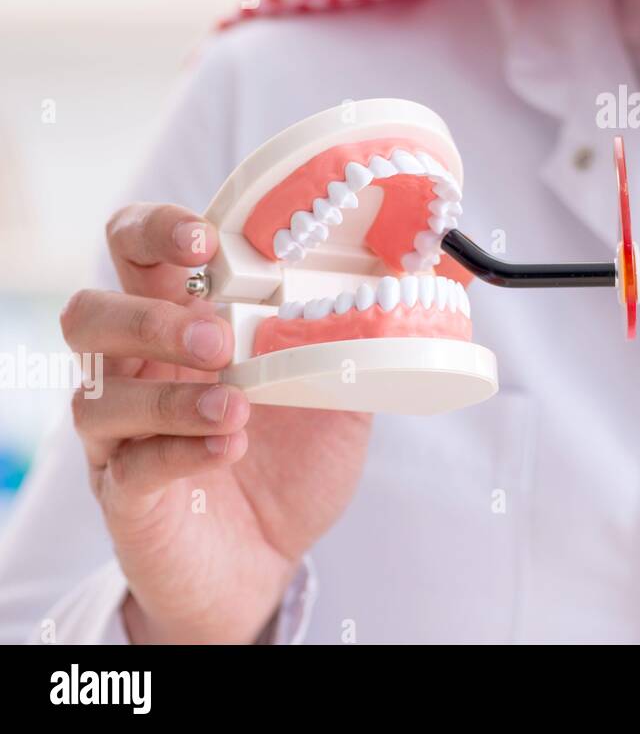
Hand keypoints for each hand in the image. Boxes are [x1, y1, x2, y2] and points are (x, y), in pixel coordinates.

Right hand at [61, 203, 372, 643]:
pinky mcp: (125, 494)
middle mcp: (138, 371)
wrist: (269, 559)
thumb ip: (348, 337)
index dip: (157, 230)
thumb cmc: (289, 460)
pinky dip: (182, 450)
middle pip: (91, 313)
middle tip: (217, 335)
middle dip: (150, 315)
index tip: (206, 240)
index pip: (137, 253)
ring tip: (237, 403)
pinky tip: (231, 447)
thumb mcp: (334, 388)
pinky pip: (131, 465)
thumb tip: (399, 283)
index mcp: (181, 325)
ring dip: (170, 394)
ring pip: (96, 394)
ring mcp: (122, 435)